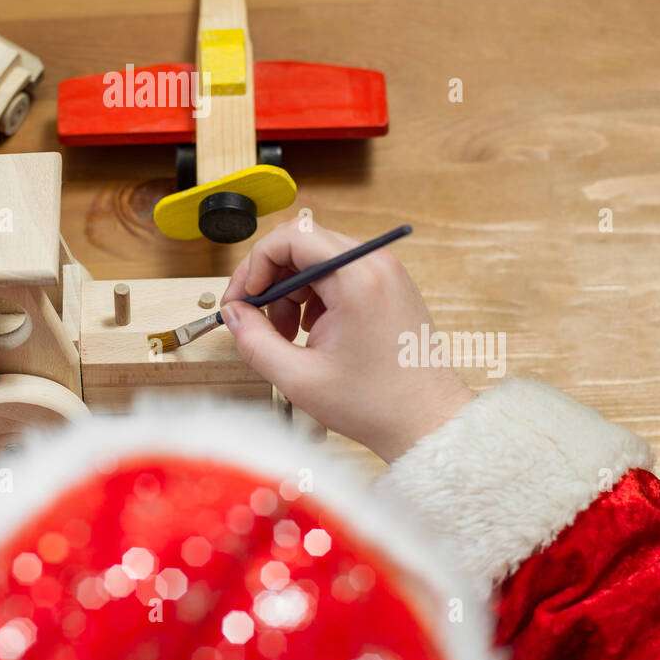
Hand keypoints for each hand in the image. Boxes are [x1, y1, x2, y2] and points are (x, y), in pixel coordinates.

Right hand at [220, 220, 473, 461]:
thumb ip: (254, 341)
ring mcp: (385, 272)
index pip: (291, 237)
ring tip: (286, 333)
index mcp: (358, 278)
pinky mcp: (388, 284)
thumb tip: (232, 314)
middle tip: (256, 316)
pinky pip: (338, 272)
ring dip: (291, 289)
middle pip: (303, 243)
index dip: (256, 264)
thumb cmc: (377, 404)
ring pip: (317, 257)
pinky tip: (311, 332)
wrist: (426, 421)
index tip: (243, 298)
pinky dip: (314, 295)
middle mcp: (375, 263)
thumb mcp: (299, 378)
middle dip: (271, 278)